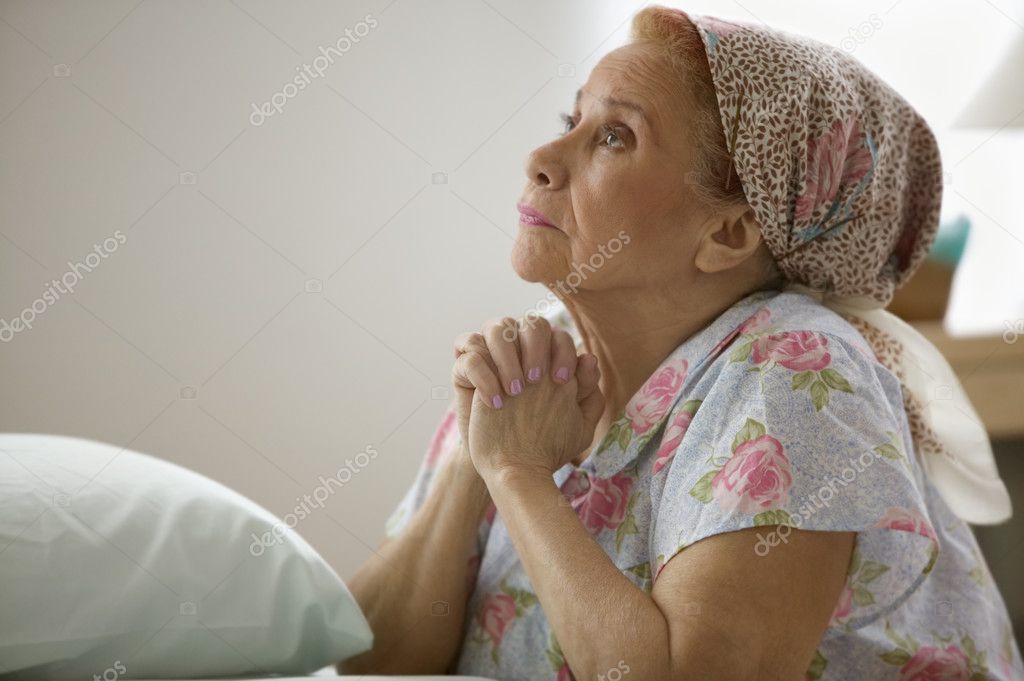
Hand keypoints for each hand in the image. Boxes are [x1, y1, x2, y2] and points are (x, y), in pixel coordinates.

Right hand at [451, 316, 604, 481]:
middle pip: (531, 323)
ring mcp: (493, 358)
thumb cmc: (545, 443)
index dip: (564, 352)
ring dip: (508, 355)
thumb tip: (589, 358)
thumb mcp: (578, 426)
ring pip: (498, 327)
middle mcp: (521, 352)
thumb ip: (589, 394)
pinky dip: (482, 373)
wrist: (508, 466)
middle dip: (536, 347)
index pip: (558, 335)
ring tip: (515, 391)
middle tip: (536, 381)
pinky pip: (469, 351)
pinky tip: (495, 401)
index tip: (563, 382)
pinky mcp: (465, 370)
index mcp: (549, 359)